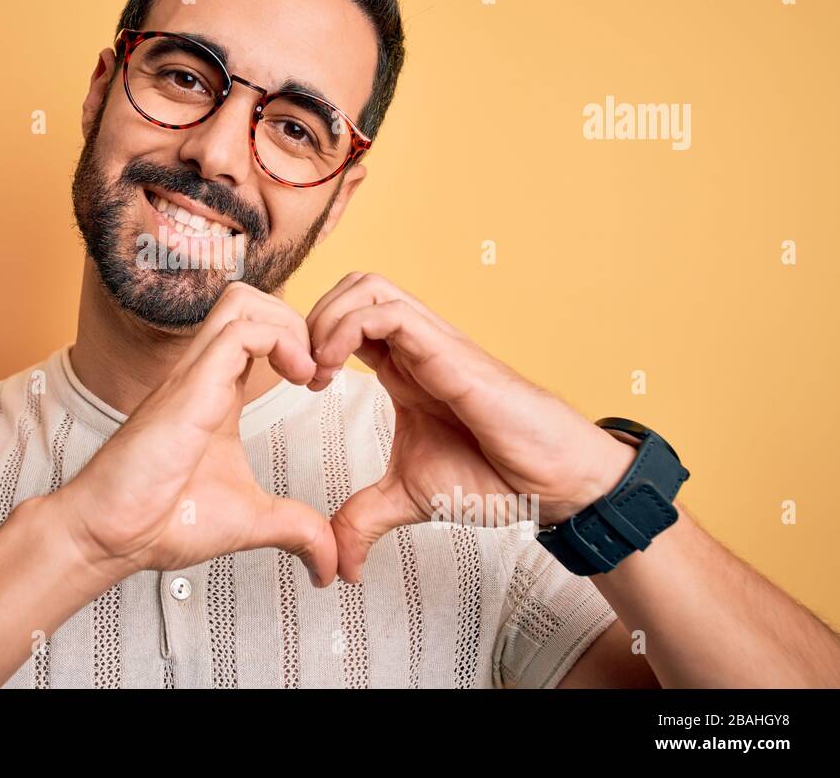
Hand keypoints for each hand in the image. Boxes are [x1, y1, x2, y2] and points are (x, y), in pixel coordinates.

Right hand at [52, 282, 339, 588]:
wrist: (110, 534)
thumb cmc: (163, 520)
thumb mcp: (250, 520)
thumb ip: (295, 530)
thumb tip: (329, 561)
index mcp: (217, 392)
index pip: (257, 330)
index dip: (298, 342)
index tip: (320, 385)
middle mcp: (204, 373)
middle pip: (250, 299)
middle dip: (297, 320)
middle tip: (319, 369)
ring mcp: (194, 374)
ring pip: (244, 301)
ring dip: (290, 324)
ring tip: (309, 370)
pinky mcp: (190, 385)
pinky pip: (241, 330)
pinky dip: (281, 341)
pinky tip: (298, 380)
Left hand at [306, 272, 636, 582]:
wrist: (552, 481)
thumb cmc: (495, 475)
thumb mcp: (410, 496)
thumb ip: (366, 519)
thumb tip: (342, 565)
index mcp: (403, 368)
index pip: (347, 320)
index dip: (313, 339)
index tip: (299, 384)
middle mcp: (415, 346)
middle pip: (353, 287)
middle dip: (312, 316)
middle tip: (300, 368)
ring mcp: (432, 343)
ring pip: (368, 286)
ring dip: (327, 318)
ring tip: (316, 368)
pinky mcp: (449, 352)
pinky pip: (390, 313)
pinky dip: (348, 329)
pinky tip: (334, 370)